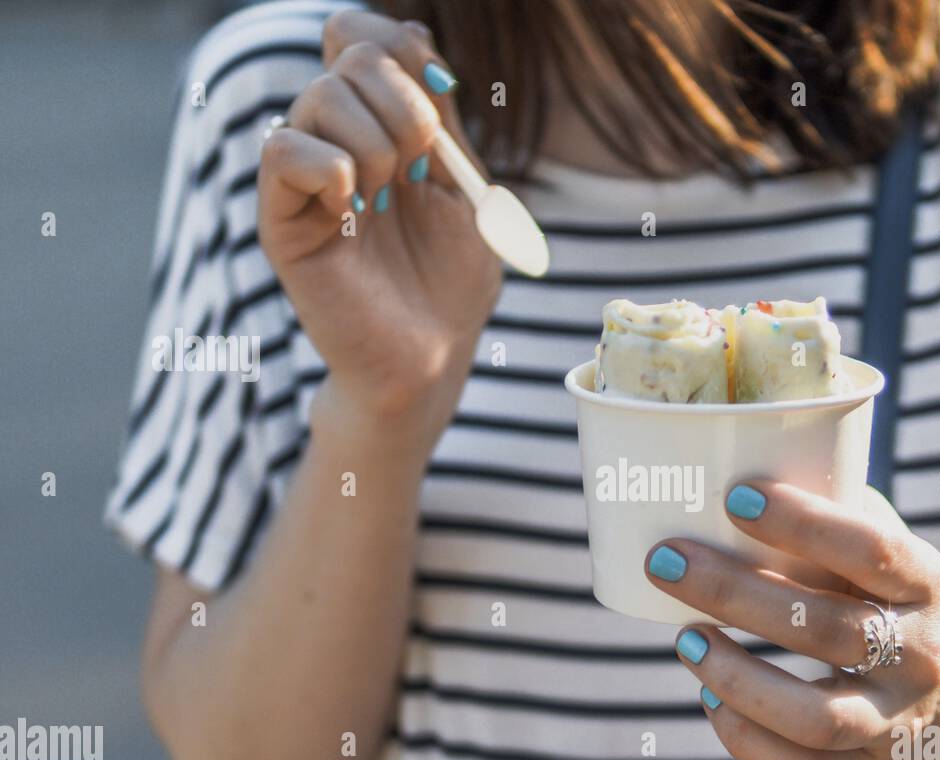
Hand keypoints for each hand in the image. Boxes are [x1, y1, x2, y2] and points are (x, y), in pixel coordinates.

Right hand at [257, 11, 501, 425]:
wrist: (430, 359)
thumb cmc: (452, 285)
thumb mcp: (467, 189)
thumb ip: (442, 117)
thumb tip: (414, 33)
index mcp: (382, 127)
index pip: (365, 35)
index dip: (402, 45)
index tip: (443, 94)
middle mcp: (338, 142)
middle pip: (351, 55)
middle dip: (405, 104)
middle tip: (422, 169)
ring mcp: (308, 179)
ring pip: (321, 97)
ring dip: (376, 142)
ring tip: (390, 199)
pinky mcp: (283, 221)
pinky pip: (283, 151)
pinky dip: (329, 167)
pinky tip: (355, 207)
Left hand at [644, 481, 939, 759]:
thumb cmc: (906, 613)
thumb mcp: (898, 566)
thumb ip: (839, 530)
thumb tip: (736, 474)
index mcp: (927, 586)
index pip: (871, 550)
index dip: (803, 523)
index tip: (734, 496)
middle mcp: (919, 656)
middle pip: (825, 628)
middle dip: (735, 592)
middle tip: (666, 561)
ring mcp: (896, 722)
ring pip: (813, 717)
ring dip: (737, 677)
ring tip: (686, 639)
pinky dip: (744, 737)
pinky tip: (710, 697)